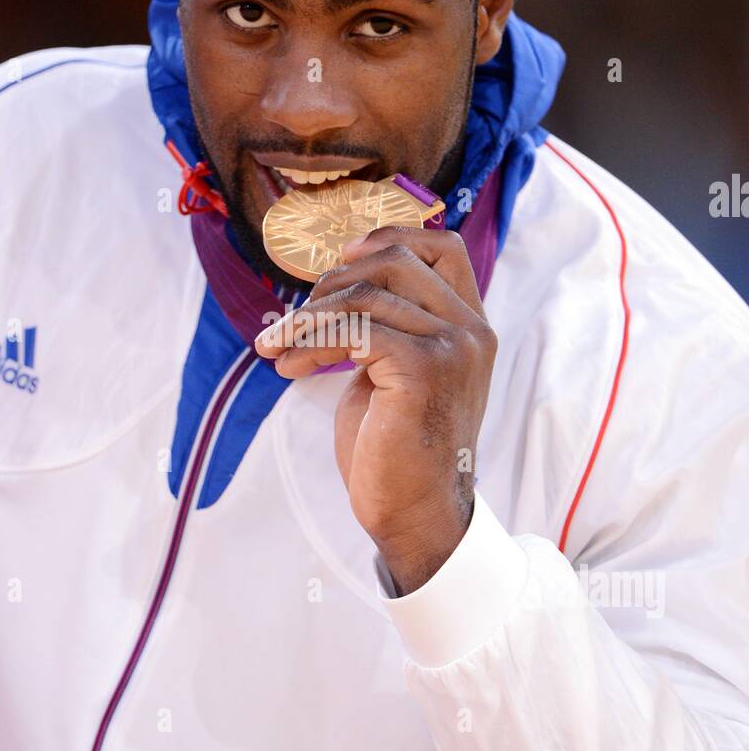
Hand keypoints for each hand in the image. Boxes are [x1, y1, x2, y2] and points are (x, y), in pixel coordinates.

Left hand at [254, 227, 497, 593]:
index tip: (339, 258)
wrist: (414, 513)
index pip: (444, 247)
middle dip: (331, 284)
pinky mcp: (424, 369)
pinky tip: (288, 366)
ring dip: (306, 320)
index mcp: (469, 325)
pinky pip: (354, 330)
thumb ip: (385, 325)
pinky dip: (310, 341)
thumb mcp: (393, 370)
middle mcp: (471, 330)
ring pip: (366, 296)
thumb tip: (338, 278)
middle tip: (293, 323)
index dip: (389, 237)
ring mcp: (453, 348)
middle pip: (396, 261)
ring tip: (278, 350)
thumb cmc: (395, 448)